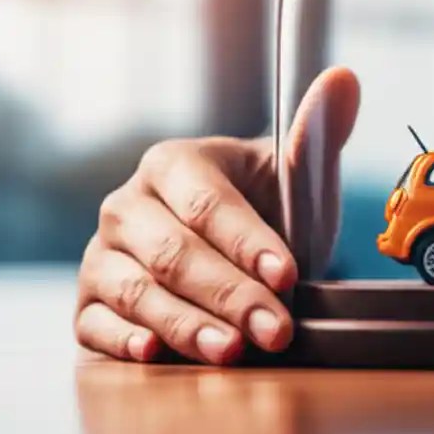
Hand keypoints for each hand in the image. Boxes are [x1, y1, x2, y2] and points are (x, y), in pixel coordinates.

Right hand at [75, 67, 360, 363]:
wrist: (240, 258)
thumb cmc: (270, 213)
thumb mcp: (299, 178)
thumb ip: (318, 133)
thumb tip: (344, 78)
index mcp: (173, 164)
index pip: (208, 204)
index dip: (248, 242)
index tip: (289, 274)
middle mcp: (127, 206)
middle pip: (174, 253)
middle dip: (230, 296)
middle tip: (276, 331)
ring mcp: (102, 255)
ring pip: (137, 291)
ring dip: (186, 325)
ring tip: (232, 350)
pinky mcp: (90, 303)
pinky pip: (95, 323)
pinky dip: (122, 340)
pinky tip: (153, 354)